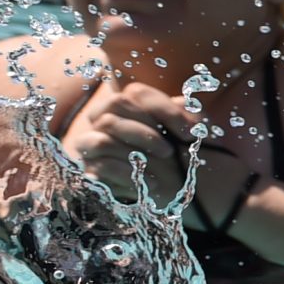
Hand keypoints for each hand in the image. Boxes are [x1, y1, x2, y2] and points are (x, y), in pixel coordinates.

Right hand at [63, 83, 193, 202]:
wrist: (183, 189)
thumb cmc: (184, 152)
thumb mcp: (191, 130)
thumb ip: (186, 112)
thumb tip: (182, 111)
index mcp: (127, 105)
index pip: (136, 94)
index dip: (165, 110)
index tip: (189, 132)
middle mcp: (103, 121)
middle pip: (111, 112)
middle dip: (146, 133)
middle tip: (169, 151)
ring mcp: (92, 146)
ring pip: (102, 142)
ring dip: (136, 153)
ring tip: (161, 165)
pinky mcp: (92, 172)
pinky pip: (102, 168)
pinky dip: (130, 175)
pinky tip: (153, 183)